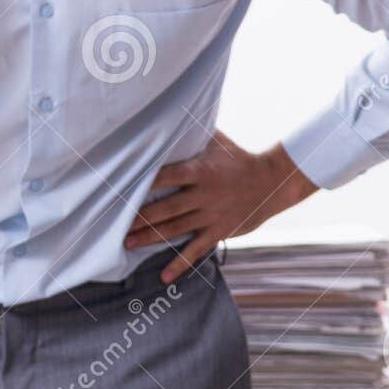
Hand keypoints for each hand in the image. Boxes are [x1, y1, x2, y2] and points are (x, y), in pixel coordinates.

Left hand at [124, 130, 318, 283]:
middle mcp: (204, 195)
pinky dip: (179, 265)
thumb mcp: (218, 141)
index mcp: (201, 170)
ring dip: (150, 237)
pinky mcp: (218, 232)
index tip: (121, 187)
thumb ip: (194, 132)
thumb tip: (170, 112)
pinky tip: (163, 277)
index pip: (167, 175)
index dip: (144, 182)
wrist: (272, 183)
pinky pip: (195, 251)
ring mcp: (211, 216)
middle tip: (115, 225)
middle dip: (140, 217)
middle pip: (166, 207)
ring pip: (175, 229)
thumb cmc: (239, 158)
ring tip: (127, 243)